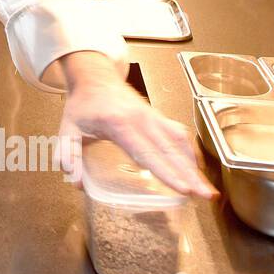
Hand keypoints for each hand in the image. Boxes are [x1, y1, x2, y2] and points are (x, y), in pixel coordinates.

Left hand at [56, 51, 217, 199]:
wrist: (94, 77)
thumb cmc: (82, 105)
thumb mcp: (67, 129)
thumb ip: (68, 156)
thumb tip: (77, 184)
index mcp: (119, 123)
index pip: (146, 152)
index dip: (166, 171)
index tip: (183, 188)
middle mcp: (142, 119)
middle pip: (170, 150)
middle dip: (190, 175)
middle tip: (207, 196)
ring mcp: (153, 116)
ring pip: (179, 143)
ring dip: (194, 167)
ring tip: (207, 191)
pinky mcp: (158, 116)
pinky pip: (178, 136)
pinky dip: (189, 153)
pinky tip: (196, 171)